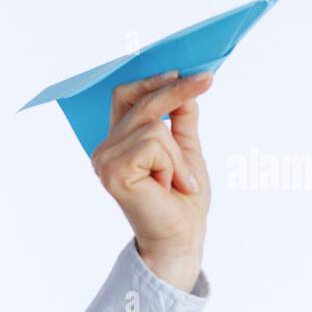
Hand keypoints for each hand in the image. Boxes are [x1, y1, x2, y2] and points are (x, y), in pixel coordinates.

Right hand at [90, 69, 212, 288]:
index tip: (183, 73)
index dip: (151, 81)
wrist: (182, 237)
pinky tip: (170, 187)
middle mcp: (104, 150)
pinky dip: (173, 166)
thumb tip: (185, 84)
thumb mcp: (185, 149)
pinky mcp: (114, 172)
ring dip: (177, 156)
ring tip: (179, 181)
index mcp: (117, 143)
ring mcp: (105, 161)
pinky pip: (154, 145)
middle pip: (141, 103)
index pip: (125, 97)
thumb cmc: (182, 200)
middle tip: (207, 80)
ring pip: (153, 127)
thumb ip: (180, 118)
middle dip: (176, 92)